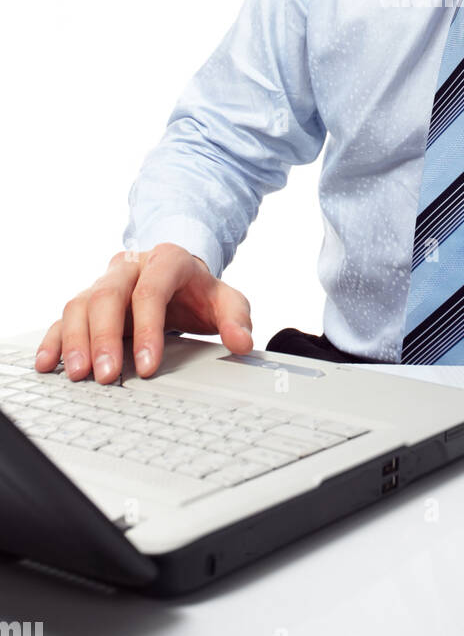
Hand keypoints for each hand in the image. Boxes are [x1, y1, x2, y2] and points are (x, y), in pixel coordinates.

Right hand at [34, 243, 253, 382]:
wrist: (179, 275)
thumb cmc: (200, 292)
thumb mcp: (226, 301)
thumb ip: (237, 319)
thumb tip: (243, 342)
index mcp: (167, 260)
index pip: (151, 290)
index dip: (148, 328)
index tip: (148, 365)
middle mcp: (131, 266)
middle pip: (108, 295)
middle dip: (104, 336)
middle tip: (106, 375)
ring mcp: (105, 281)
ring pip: (80, 303)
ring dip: (76, 339)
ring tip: (78, 374)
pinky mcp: (88, 299)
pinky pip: (64, 315)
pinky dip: (55, 338)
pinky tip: (48, 363)